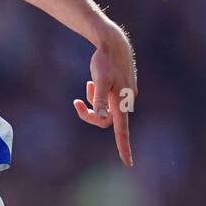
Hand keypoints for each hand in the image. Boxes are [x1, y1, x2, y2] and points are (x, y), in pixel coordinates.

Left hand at [73, 24, 136, 166]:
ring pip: (105, 108)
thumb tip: (101, 117)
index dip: (124, 147)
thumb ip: (100, 99)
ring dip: (94, 101)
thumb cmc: (105, 60)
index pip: (122, 131)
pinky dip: (98, 94)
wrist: (113, 42)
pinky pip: (107, 99)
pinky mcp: (122, 88)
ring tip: (89, 85)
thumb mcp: (100, 79)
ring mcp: (125, 95)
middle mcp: (126, 101)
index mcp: (121, 103)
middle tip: (76, 102)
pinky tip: (92, 81)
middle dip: (90, 113)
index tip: (128, 163)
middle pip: (106, 119)